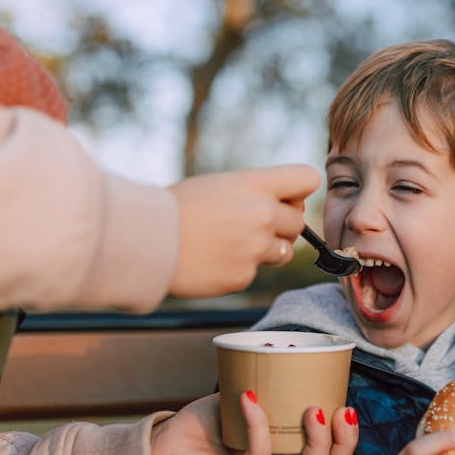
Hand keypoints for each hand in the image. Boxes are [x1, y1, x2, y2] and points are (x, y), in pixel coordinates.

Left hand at [149, 392, 357, 454]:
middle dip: (343, 444)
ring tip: (313, 410)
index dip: (346, 440)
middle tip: (339, 411)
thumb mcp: (244, 400)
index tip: (346, 407)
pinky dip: (259, 425)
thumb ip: (265, 383)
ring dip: (316, 443)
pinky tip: (250, 398)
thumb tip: (282, 345)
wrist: (163, 445)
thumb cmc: (204, 425)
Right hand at [167, 164, 318, 297]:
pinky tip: (215, 259)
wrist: (146, 240)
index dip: (298, 191)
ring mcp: (255, 247)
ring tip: (232, 243)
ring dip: (267, 249)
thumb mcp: (220, 184)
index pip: (307, 179)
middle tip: (247, 226)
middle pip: (299, 221)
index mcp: (255, 184)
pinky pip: (256, 271)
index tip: (283, 198)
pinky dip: (240, 268)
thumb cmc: (180, 208)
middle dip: (280, 226)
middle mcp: (262, 214)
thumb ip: (257, 192)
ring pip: (285, 251)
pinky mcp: (244, 275)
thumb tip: (292, 207)